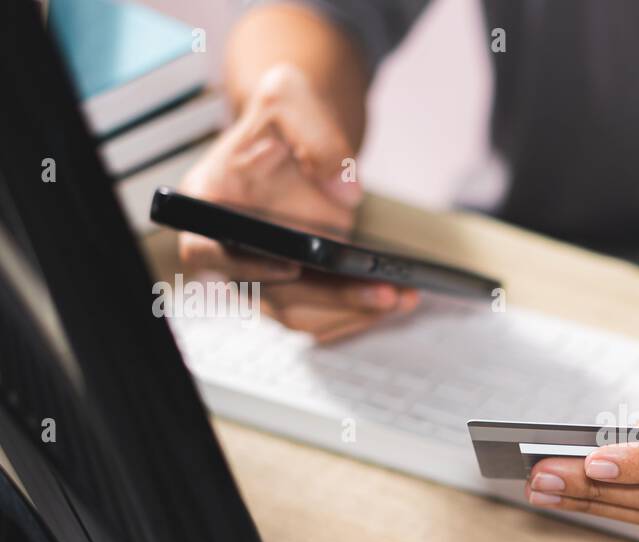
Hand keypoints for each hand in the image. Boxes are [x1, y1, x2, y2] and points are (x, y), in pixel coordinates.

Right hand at [177, 64, 418, 340]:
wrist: (300, 133)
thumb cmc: (284, 115)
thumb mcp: (292, 98)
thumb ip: (315, 136)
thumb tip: (345, 193)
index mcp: (208, 203)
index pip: (207, 249)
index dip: (244, 264)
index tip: (291, 266)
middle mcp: (229, 249)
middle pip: (271, 295)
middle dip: (331, 297)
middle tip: (381, 290)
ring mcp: (261, 275)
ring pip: (301, 315)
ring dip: (353, 313)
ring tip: (402, 296)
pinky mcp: (294, 290)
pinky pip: (323, 316)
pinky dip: (359, 312)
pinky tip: (398, 297)